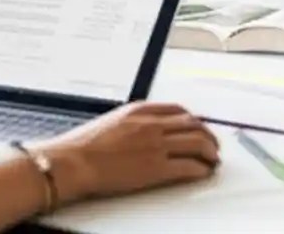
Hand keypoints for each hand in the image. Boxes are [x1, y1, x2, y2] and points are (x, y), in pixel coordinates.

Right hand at [37, 102, 218, 200]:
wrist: (71, 163)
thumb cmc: (80, 147)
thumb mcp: (109, 121)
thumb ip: (131, 123)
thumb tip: (142, 131)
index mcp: (139, 110)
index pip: (178, 110)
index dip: (193, 120)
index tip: (197, 127)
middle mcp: (151, 124)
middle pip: (192, 124)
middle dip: (207, 134)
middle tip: (212, 145)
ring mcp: (155, 145)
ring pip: (197, 142)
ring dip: (210, 151)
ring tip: (212, 159)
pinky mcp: (156, 168)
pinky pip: (188, 166)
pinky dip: (201, 169)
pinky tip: (203, 173)